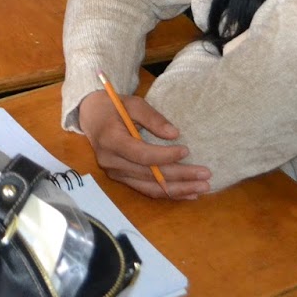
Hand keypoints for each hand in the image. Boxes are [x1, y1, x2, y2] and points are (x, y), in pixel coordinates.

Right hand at [76, 90, 210, 199]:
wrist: (90, 117)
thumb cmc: (111, 106)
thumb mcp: (131, 103)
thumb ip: (152, 118)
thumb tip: (174, 134)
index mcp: (111, 140)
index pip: (141, 154)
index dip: (165, 156)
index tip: (186, 150)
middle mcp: (111, 162)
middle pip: (150, 174)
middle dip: (180, 176)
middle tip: (206, 174)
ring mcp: (115, 173)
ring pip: (150, 187)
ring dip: (178, 189)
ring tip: (202, 187)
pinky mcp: (121, 178)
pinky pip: (146, 189)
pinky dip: (168, 193)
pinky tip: (188, 193)